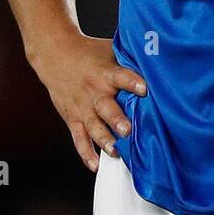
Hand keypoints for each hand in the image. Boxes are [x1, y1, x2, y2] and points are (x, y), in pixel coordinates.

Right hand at [31, 34, 146, 172]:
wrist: (55, 55)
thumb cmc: (88, 52)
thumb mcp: (110, 50)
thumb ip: (130, 59)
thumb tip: (159, 61)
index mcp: (106, 73)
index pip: (121, 77)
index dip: (133, 82)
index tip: (144, 89)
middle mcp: (95, 91)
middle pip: (106, 107)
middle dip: (117, 120)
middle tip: (128, 130)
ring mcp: (83, 107)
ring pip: (93, 125)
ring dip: (104, 139)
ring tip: (114, 151)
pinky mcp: (73, 118)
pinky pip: (79, 138)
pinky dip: (86, 152)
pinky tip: (95, 164)